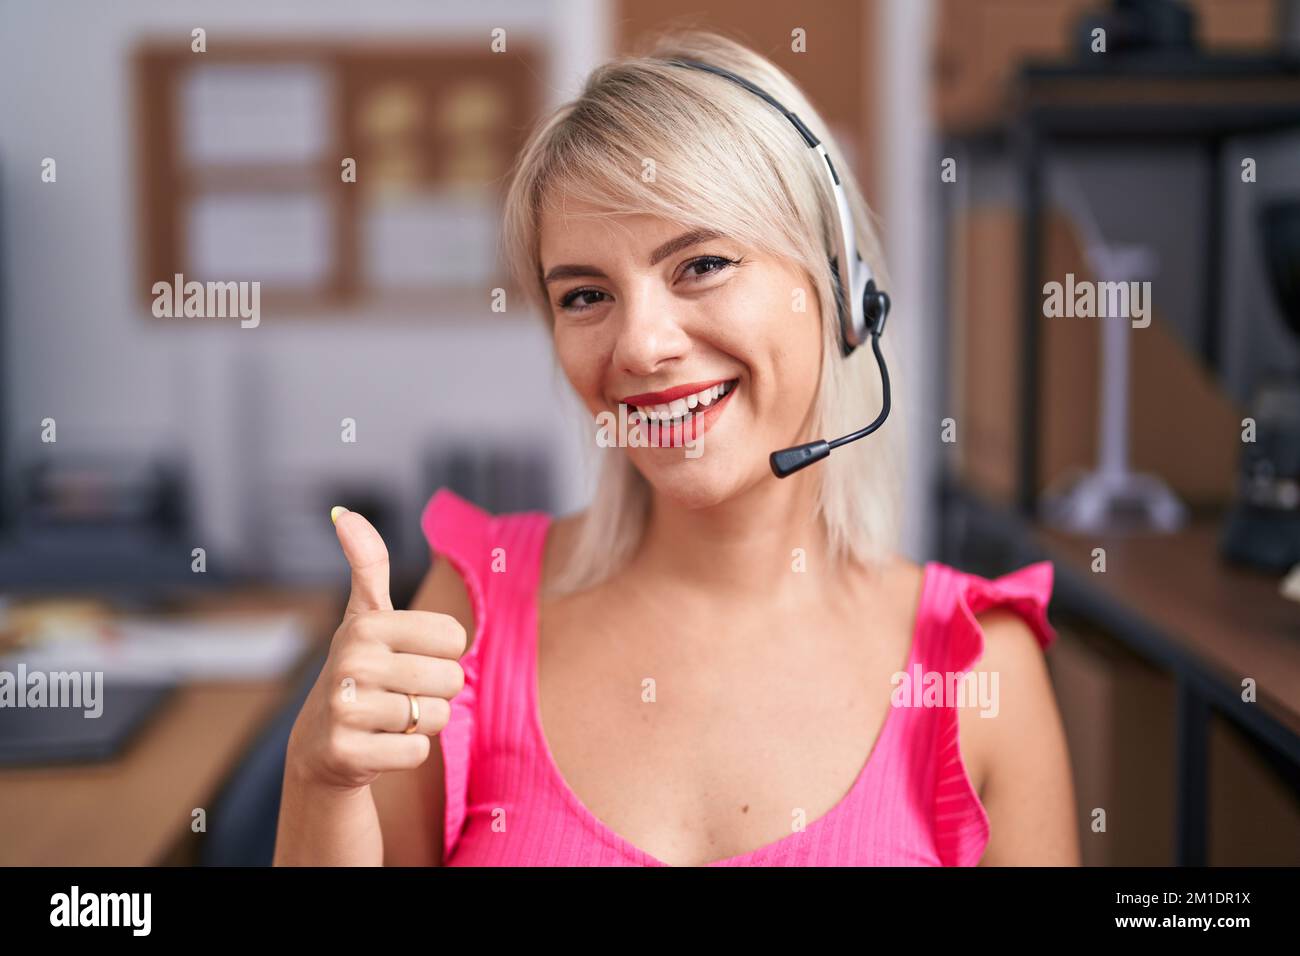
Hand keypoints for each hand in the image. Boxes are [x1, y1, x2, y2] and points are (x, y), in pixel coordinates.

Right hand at [286, 507, 466, 791]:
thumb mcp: (364, 616)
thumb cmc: (359, 671)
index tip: (408, 659)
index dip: (441, 654)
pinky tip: (380, 745)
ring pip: (438, 716)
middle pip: (451, 679)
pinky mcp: (348, 753)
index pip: (455, 637)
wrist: (321, 746)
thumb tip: (344, 513)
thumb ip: (367, 564)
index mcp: (367, 625)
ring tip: (389, 719)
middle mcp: (352, 662)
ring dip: (423, 723)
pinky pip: (419, 751)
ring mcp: (346, 709)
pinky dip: (409, 752)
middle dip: (435, 692)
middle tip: (399, 694)